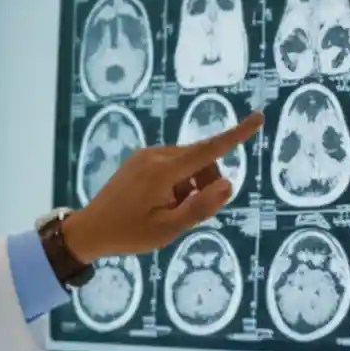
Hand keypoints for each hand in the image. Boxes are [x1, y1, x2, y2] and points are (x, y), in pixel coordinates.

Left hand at [62, 111, 263, 261]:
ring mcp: (145, 155)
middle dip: (206, 183)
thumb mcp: (169, 228)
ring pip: (188, 163)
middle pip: (201, 160)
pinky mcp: (140, 159)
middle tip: (189, 212)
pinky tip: (160, 203)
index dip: (236, 135)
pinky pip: (173, 165)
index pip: (208, 150)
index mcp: (162, 170)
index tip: (258, 117)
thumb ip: (200, 207)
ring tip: (170, 210)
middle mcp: (155, 155)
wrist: (90, 229)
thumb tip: (228, 184)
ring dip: (191, 185)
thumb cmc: (129, 233)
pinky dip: (178, 182)